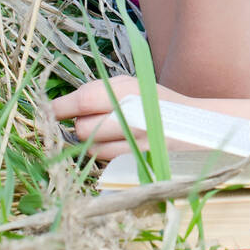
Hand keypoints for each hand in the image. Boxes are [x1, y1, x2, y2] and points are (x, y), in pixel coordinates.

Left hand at [50, 74, 205, 162]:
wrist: (200, 127)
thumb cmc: (160, 103)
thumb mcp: (135, 85)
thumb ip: (100, 91)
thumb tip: (64, 104)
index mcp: (130, 91)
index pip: (83, 101)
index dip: (60, 108)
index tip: (50, 111)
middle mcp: (132, 117)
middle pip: (81, 128)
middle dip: (81, 125)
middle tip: (95, 119)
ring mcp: (136, 144)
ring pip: (91, 148)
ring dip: (93, 142)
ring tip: (111, 132)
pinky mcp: (139, 164)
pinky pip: (106, 162)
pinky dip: (107, 154)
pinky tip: (121, 145)